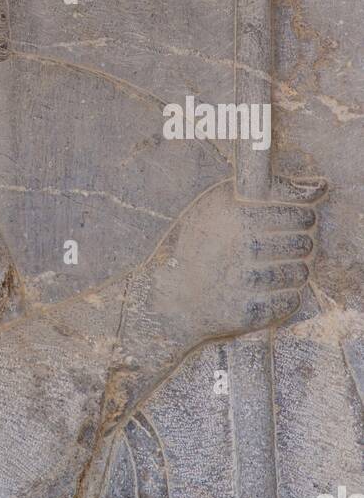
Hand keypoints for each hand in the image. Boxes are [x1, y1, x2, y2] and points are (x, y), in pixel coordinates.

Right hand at [137, 175, 324, 352]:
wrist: (175, 298)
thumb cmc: (203, 243)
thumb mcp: (221, 204)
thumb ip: (271, 190)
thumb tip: (321, 185)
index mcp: (234, 214)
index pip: (297, 213)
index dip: (303, 215)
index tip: (301, 217)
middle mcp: (240, 246)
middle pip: (301, 243)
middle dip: (300, 242)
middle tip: (290, 242)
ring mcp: (244, 281)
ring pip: (299, 273)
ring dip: (296, 270)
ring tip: (278, 266)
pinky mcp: (248, 312)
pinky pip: (290, 301)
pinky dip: (286, 295)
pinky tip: (269, 288)